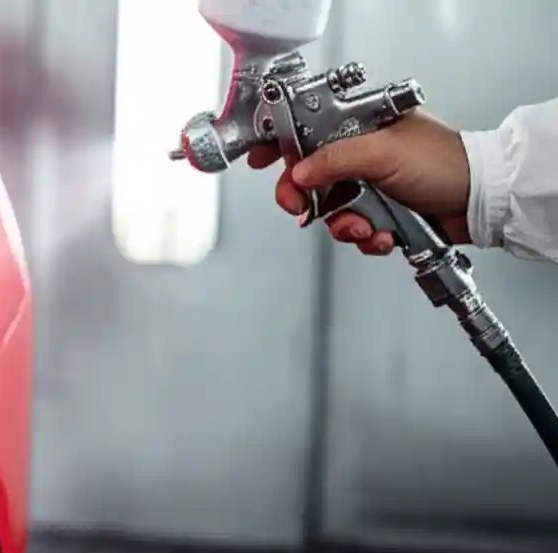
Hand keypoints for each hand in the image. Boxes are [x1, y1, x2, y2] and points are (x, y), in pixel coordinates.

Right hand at [247, 110, 471, 254]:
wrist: (480, 202)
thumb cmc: (445, 163)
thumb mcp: (381, 152)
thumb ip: (333, 160)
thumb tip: (298, 172)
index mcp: (362, 127)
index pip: (309, 128)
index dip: (281, 143)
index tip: (259, 158)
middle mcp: (364, 155)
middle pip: (311, 177)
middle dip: (306, 199)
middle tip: (301, 208)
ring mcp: (372, 186)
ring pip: (331, 211)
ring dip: (345, 225)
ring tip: (367, 227)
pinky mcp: (383, 213)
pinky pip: (355, 230)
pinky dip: (367, 238)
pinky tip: (384, 236)